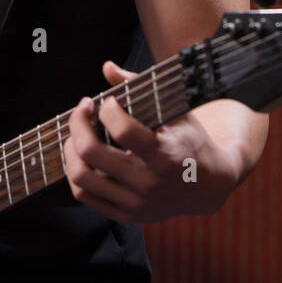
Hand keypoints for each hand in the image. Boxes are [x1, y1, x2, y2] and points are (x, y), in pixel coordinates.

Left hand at [63, 60, 241, 223]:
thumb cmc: (191, 141)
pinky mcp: (127, 216)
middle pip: (92, 153)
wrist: (210, 186)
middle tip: (83, 110)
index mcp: (165, 156)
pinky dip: (75, 172)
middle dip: (78, 124)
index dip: (107, 110)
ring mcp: (136, 203)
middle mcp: (149, 184)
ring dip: (72, 148)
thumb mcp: (176, 112)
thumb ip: (140, 87)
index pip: (123, 131)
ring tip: (78, 133)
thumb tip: (107, 67)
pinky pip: (84, 195)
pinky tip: (82, 155)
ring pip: (81, 177)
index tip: (107, 101)